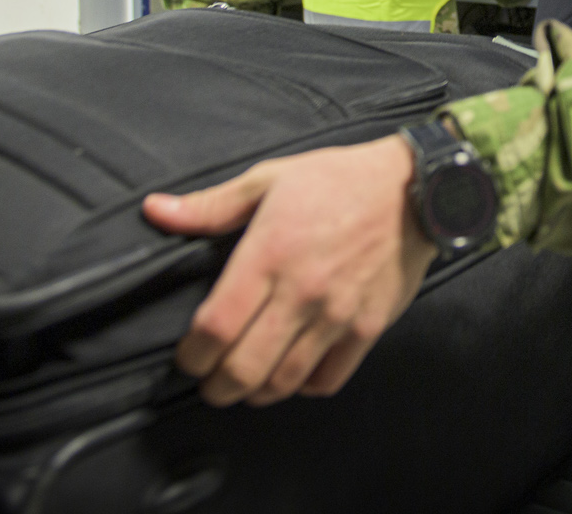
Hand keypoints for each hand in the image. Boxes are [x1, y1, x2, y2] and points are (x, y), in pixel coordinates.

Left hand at [142, 136, 435, 406]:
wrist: (415, 189)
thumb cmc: (340, 180)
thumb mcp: (270, 179)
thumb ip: (211, 206)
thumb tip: (156, 211)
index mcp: (270, 253)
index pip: (216, 327)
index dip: (192, 355)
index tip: (188, 356)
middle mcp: (302, 291)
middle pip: (244, 367)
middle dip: (216, 386)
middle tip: (210, 383)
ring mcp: (337, 314)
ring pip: (284, 381)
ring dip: (255, 392)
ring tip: (245, 385)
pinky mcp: (367, 328)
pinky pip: (328, 379)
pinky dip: (303, 387)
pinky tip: (292, 374)